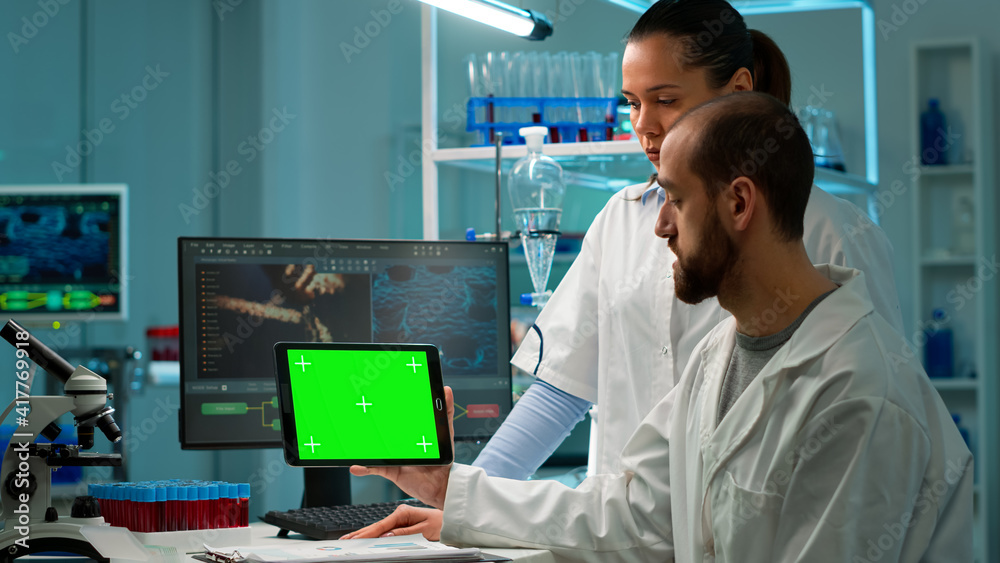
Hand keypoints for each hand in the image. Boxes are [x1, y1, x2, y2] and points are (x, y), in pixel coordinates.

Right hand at [340, 506, 443, 540]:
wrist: (449, 520)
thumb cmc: (439, 523)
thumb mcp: (423, 530)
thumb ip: (404, 533)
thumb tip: (386, 536)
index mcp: (403, 512)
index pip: (382, 525)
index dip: (367, 533)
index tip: (356, 539)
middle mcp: (399, 513)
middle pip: (376, 526)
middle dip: (360, 533)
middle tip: (345, 540)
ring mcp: (399, 518)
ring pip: (379, 528)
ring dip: (364, 534)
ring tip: (350, 539)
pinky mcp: (401, 523)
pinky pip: (385, 530)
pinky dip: (374, 534)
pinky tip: (366, 537)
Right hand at [350, 387, 455, 507]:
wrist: (442, 485)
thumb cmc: (443, 459)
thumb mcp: (445, 432)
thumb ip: (446, 412)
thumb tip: (447, 390)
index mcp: (409, 433)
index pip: (395, 419)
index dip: (385, 409)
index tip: (375, 397)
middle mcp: (399, 444)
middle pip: (381, 433)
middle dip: (369, 426)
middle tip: (357, 415)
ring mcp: (393, 457)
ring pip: (374, 450)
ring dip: (362, 447)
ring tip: (353, 440)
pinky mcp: (390, 470)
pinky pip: (374, 469)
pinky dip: (365, 468)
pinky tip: (356, 467)